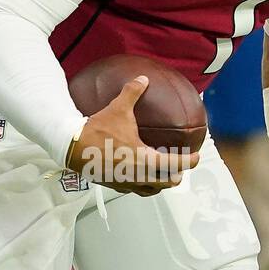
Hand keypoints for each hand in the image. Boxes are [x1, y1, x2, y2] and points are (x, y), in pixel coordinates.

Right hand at [67, 75, 199, 196]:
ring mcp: (127, 183)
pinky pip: (135, 190)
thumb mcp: (118, 109)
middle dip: (176, 175)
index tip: (197, 157)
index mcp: (145, 159)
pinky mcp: (115, 185)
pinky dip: (143, 185)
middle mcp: (139, 175)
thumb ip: (132, 92)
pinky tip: (139, 175)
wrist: (72, 147)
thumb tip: (143, 78)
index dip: (190, 161)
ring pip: (152, 190)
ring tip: (161, 173)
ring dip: (160, 183)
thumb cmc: (97, 131)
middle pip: (167, 183)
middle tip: (179, 166)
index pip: (176, 164)